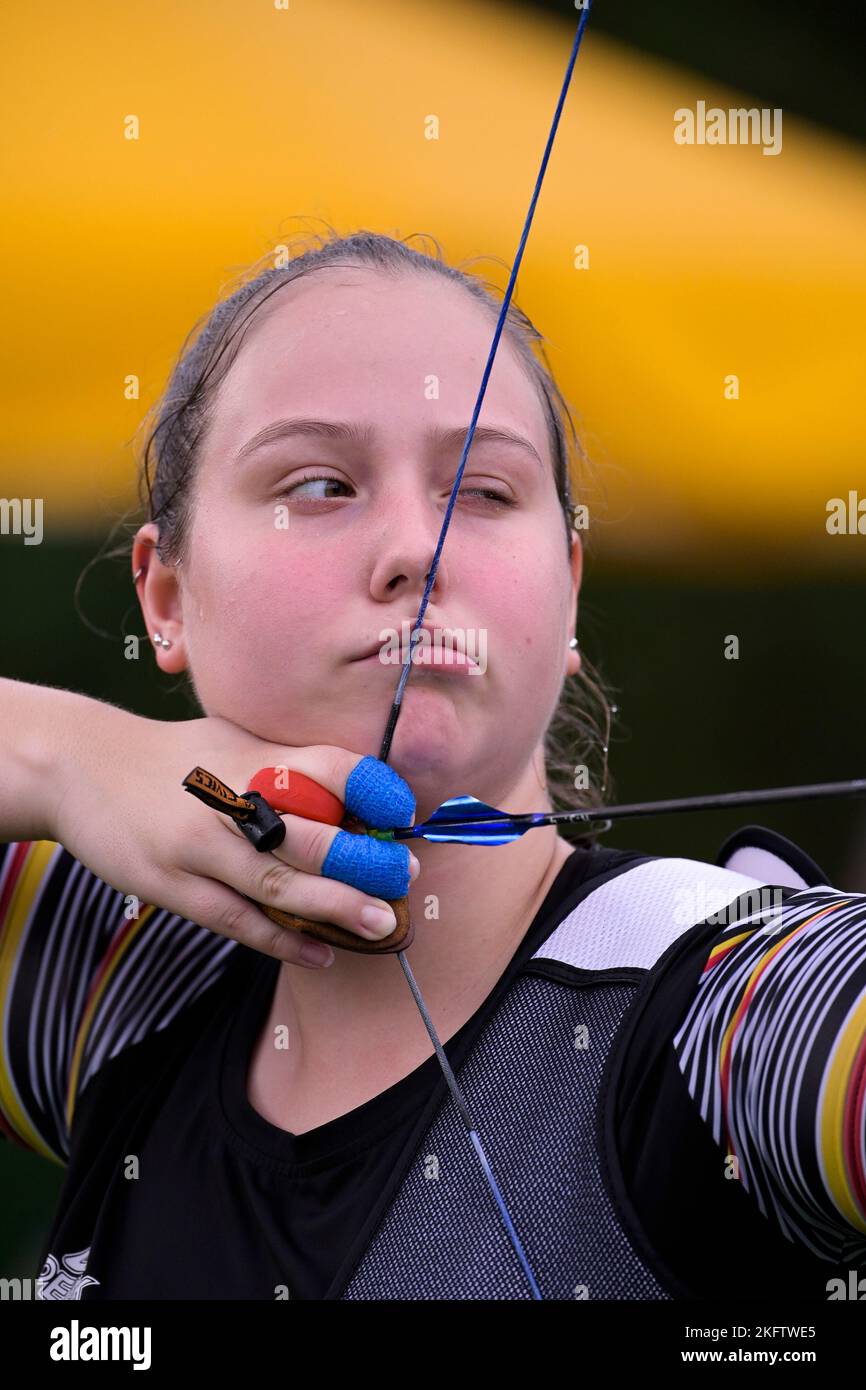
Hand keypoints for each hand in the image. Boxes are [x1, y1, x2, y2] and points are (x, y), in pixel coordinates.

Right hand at [51, 703, 416, 967]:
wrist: (77, 768)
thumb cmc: (173, 757)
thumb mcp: (233, 741)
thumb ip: (288, 765)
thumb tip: (359, 798)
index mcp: (252, 755)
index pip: (330, 767)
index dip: (376, 791)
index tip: (406, 816)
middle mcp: (229, 799)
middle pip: (312, 835)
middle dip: (366, 863)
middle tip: (405, 880)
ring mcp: (199, 846)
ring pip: (278, 885)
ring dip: (336, 909)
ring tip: (382, 926)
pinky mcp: (172, 885)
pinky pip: (238, 920)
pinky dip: (283, 941)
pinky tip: (322, 953)